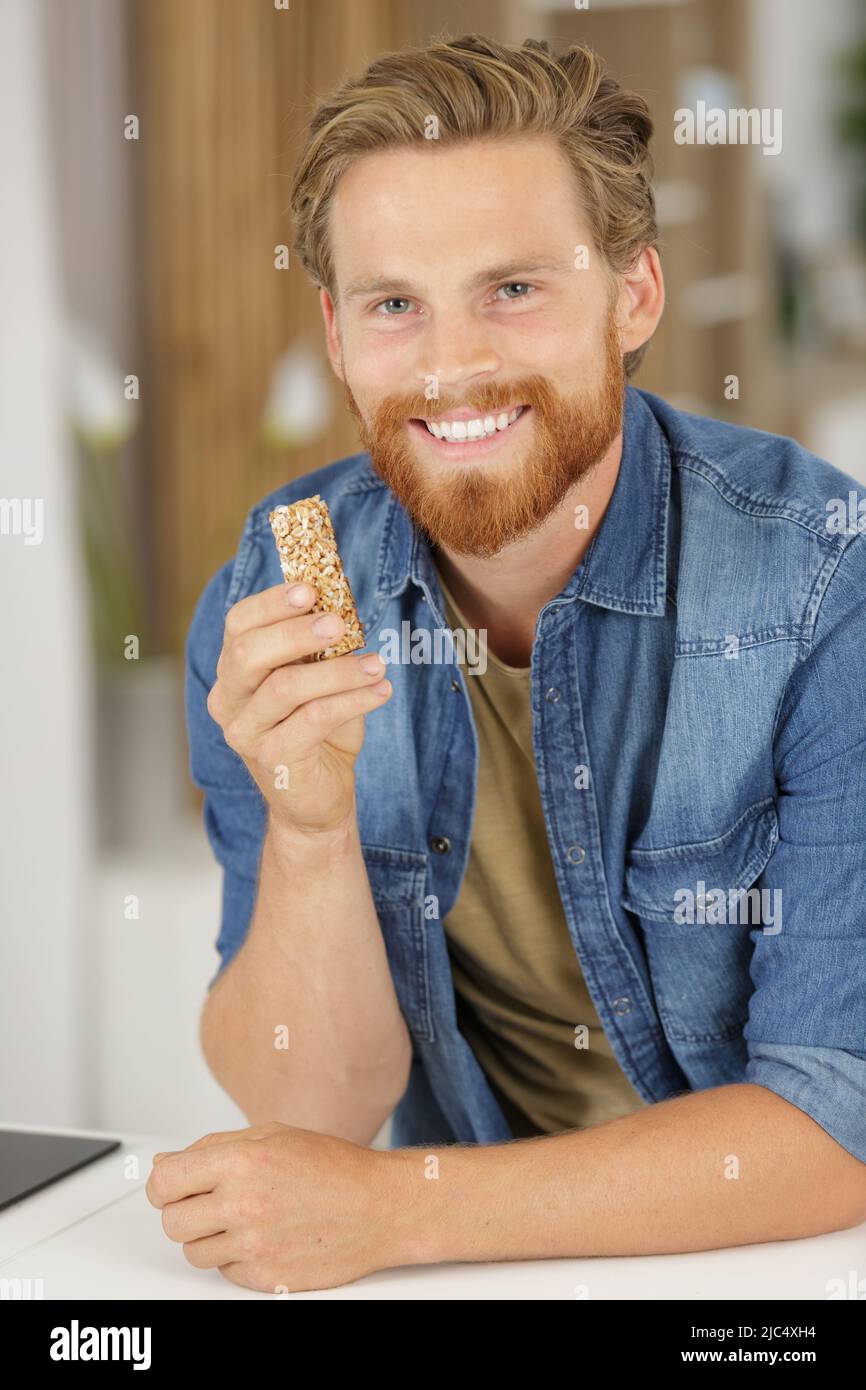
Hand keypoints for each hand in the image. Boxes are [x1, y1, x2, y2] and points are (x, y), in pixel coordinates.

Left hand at [146, 1122, 411, 1292]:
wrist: (379, 1207)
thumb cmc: (333, 1168)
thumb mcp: (272, 1135)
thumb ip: (212, 1148)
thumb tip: (165, 1166)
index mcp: (242, 1159)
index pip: (165, 1182)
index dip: (164, 1185)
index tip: (173, 1187)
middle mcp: (244, 1203)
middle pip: (172, 1222)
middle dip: (185, 1212)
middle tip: (210, 1203)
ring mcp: (254, 1244)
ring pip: (194, 1252)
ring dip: (210, 1237)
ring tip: (243, 1219)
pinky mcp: (266, 1277)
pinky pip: (225, 1272)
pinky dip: (236, 1257)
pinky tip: (263, 1236)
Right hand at [206, 582, 391, 836]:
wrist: (318, 801)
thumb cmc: (319, 732)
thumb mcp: (319, 680)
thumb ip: (321, 648)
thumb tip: (342, 607)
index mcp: (235, 671)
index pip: (238, 625)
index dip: (271, 603)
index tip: (310, 590)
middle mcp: (229, 700)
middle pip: (249, 653)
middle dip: (296, 632)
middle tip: (339, 623)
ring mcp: (245, 732)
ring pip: (286, 687)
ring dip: (337, 671)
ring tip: (376, 664)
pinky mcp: (272, 759)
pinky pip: (314, 719)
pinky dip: (352, 700)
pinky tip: (381, 690)